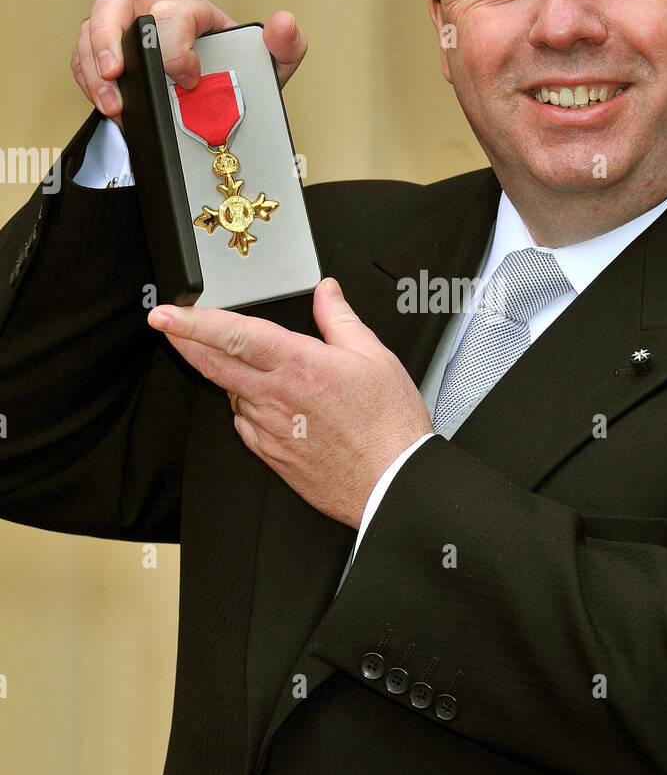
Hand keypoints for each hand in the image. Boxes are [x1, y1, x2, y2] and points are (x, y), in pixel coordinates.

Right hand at [70, 0, 307, 129]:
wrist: (222, 103)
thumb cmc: (241, 78)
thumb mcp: (272, 67)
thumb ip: (286, 46)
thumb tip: (283, 23)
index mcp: (194, 12)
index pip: (175, 13)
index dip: (176, 46)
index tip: (188, 79)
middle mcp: (155, 12)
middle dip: (109, 34)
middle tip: (115, 73)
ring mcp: (127, 33)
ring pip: (92, 29)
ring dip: (93, 67)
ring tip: (112, 105)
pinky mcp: (109, 58)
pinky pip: (84, 59)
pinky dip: (88, 82)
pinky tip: (109, 107)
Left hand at [146, 278, 434, 529]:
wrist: (392, 482)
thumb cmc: (389, 424)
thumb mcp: (374, 356)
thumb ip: (340, 318)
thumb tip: (326, 292)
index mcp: (298, 365)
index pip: (233, 335)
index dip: (193, 321)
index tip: (166, 314)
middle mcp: (276, 397)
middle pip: (213, 365)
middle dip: (182, 341)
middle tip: (166, 326)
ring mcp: (269, 428)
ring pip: (232, 393)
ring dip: (228, 376)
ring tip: (245, 366)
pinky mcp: (271, 454)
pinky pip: (246, 423)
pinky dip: (248, 407)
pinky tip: (268, 403)